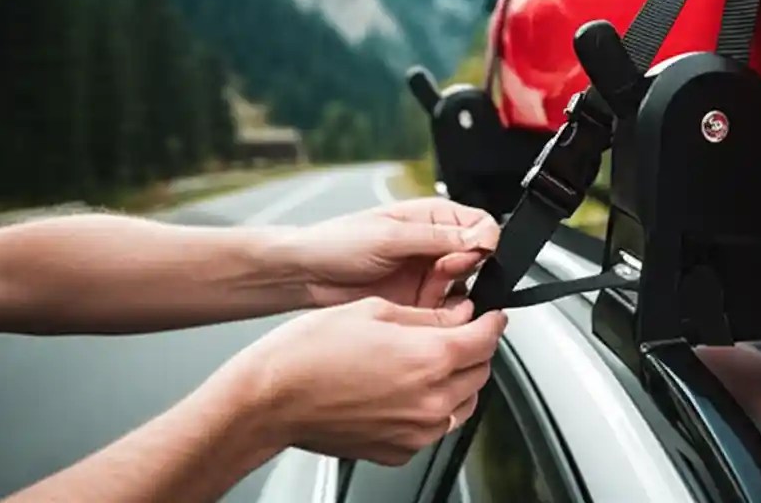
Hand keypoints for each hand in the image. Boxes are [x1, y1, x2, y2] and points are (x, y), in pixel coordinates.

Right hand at [218, 297, 506, 465]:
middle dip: (476, 349)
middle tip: (458, 332)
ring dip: (459, 381)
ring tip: (431, 361)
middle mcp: (430, 401)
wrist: (269, 400)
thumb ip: (426, 316)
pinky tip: (408, 390)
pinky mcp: (400, 450)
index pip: (487, 339)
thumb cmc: (307, 354)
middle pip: (481, 372)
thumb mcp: (373, 311)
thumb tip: (458, 315)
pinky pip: (435, 428)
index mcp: (429, 358)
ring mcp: (416, 431)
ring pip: (464, 404)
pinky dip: (434, 409)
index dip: (492, 321)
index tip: (489, 315)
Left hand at [263, 198, 499, 308]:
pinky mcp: (418, 301)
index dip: (482, 241)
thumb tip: (479, 237)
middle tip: (444, 272)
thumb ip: (436, 238)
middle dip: (465, 267)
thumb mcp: (389, 236)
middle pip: (476, 258)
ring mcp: (426, 275)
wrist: (306, 276)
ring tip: (430, 290)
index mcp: (431, 218)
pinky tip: (426, 310)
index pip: (479, 225)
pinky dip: (442, 313)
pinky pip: (444, 310)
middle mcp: (433, 245)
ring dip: (454, 292)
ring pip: (464, 286)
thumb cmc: (336, 243)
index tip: (469, 254)